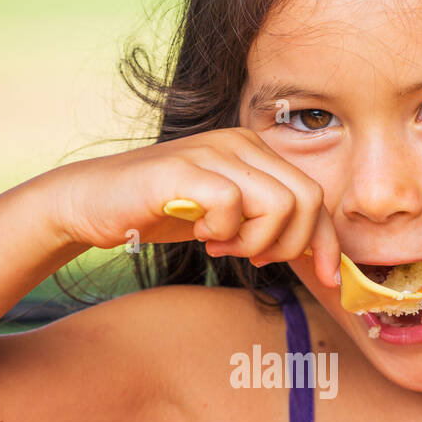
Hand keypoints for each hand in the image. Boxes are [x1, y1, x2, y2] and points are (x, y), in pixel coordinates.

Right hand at [45, 128, 340, 287]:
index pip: (315, 196)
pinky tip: (200, 235)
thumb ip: (267, 225)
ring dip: (257, 240)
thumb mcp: (226, 219)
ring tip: (223, 246)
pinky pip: (232, 205)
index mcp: (255, 150)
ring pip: (279, 202)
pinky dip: (223, 233)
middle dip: (290, 245)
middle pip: (308, 199)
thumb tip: (319, 254)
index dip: (327, 243)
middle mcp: (240, 142)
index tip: (329, 279)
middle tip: (253, 257)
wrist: (92, 201)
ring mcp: (212, 151)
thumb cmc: (159, 211)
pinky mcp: (184, 169)